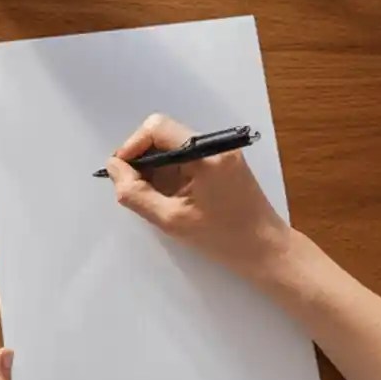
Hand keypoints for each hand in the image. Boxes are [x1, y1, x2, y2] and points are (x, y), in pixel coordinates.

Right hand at [103, 113, 294, 281]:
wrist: (267, 250)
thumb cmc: (222, 239)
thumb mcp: (170, 220)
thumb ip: (135, 193)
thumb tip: (113, 169)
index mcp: (205, 153)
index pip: (157, 128)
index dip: (132, 146)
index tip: (121, 172)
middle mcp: (215, 144)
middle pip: (163, 134)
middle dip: (141, 157)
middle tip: (132, 187)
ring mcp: (221, 151)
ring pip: (171, 145)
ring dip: (154, 165)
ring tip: (151, 195)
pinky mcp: (222, 161)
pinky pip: (185, 155)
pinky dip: (169, 170)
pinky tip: (168, 195)